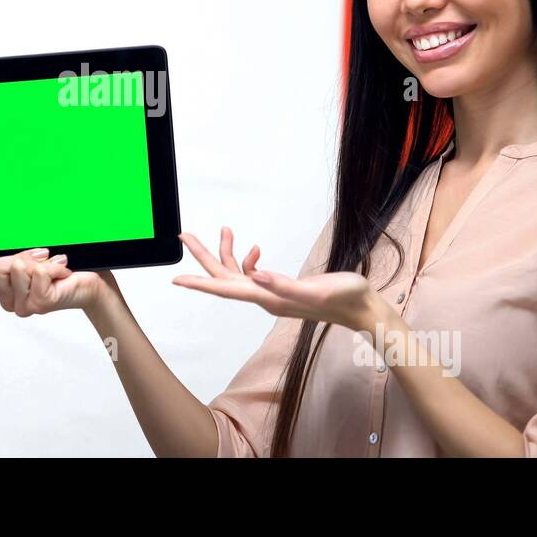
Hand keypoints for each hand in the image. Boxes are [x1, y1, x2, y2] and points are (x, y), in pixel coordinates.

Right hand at [0, 248, 110, 316]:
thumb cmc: (59, 270)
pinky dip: (53, 265)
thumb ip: (4, 261)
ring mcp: (23, 305)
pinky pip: (38, 273)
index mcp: (0, 288)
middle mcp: (8, 300)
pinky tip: (61, 271)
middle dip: (17, 255)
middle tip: (37, 260)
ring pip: (17, 268)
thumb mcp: (25, 260)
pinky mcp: (40, 302)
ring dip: (37, 260)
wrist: (90, 282)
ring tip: (50, 266)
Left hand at [172, 227, 381, 331]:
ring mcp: (270, 293)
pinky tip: (255, 247)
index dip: (199, 283)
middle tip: (184, 236)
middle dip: (203, 256)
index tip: (176, 279)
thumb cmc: (342, 298)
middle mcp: (264, 297)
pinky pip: (253, 272)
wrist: (360, 307)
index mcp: (268, 298)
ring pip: (237, 273)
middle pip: (223, 277)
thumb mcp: (314, 290)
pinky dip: (248, 258)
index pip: (225, 289)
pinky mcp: (279, 287)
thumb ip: (285, 285)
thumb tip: (257, 275)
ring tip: (223, 229)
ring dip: (227, 252)